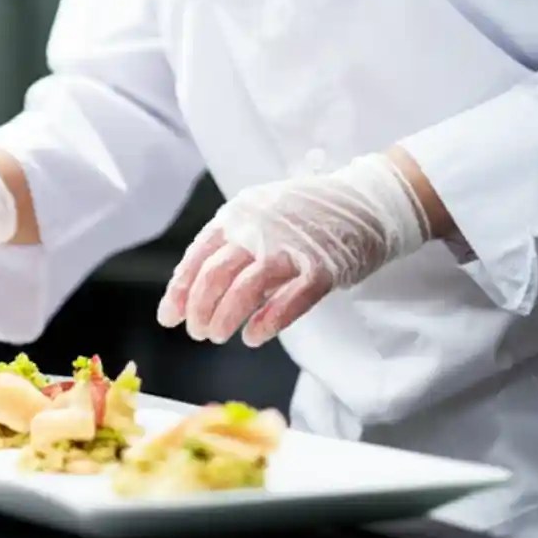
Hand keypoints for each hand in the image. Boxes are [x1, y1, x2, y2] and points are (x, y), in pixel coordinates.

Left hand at [156, 152, 431, 347]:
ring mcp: (292, 247)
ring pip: (246, 288)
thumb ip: (231, 245)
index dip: (180, 290)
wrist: (367, 201)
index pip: (198, 255)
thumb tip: (195, 289)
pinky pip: (290, 299)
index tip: (169, 317)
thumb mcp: (260, 216)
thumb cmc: (307, 215)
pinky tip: (254, 336)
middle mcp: (260, 228)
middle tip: (196, 332)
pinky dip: (268, 320)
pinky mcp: (323, 268)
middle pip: (215, 274)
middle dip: (198, 308)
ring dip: (225, 317)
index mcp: (240, 213)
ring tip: (216, 336)